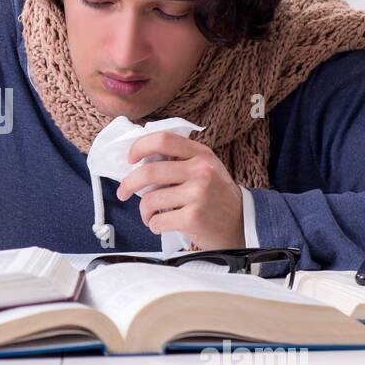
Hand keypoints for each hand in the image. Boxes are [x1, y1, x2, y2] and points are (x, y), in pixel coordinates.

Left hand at [115, 132, 244, 250]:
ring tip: (152, 215)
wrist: (241, 224)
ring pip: (150, 200)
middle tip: (122, 192)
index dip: (139, 146)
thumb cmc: (216, 197)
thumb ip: (179, 160)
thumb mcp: (206, 168)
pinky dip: (154, 225)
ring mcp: (198, 194)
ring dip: (144, 211)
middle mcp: (201, 171)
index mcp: (201, 154)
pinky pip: (158, 220)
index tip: (130, 159)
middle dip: (128, 184)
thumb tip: (139, 161)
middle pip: (149, 171)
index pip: (163, 139)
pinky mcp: (194, 218)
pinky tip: (162, 225)